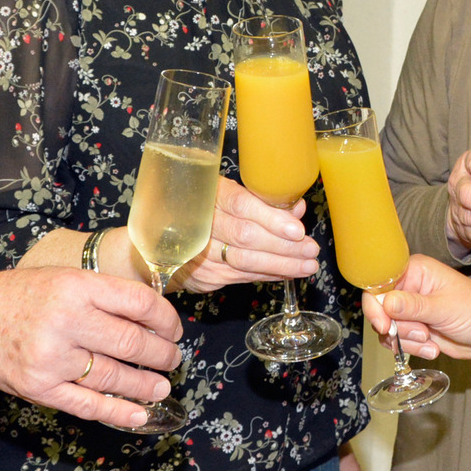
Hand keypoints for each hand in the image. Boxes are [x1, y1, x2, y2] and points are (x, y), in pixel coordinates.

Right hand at [0, 264, 181, 430]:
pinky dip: (118, 412)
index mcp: (77, 287)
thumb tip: (152, 318)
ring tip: (161, 387)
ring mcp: (53, 359)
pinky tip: (139, 414)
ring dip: (145, 385)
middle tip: (172, 359)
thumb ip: (105, 296)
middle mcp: (67, 321)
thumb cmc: (24, 297)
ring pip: (114, 377)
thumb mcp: (66, 279)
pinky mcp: (40, 389)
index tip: (174, 330)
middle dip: (161, 355)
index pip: (138, 303)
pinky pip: (88, 405)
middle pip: (131, 343)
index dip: (165, 319)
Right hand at [176, 179, 319, 292]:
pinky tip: (288, 273)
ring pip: (246, 262)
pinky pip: (243, 276)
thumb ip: (262, 200)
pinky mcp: (204, 275)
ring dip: (281, 265)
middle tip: (311, 250)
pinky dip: (269, 275)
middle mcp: (201, 224)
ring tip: (307, 265)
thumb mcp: (227, 194)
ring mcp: (199, 253)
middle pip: (246, 237)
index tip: (297, 229)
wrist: (159, 240)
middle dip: (284, 247)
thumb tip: (296, 208)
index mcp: (208, 194)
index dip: (270, 218)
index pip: (241, 205)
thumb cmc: (202, 209)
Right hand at [362, 254, 470, 361]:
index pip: (379, 284)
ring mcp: (411, 310)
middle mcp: (409, 288)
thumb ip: (413, 306)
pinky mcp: (415, 329)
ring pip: (388, 329)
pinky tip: (433, 348)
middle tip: (423, 333)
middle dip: (399, 329)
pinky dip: (412, 349)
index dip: (376, 306)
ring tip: (431, 341)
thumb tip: (385, 301)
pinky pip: (398, 342)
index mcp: (415, 271)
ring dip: (407, 342)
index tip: (385, 326)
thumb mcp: (446, 308)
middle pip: (380, 310)